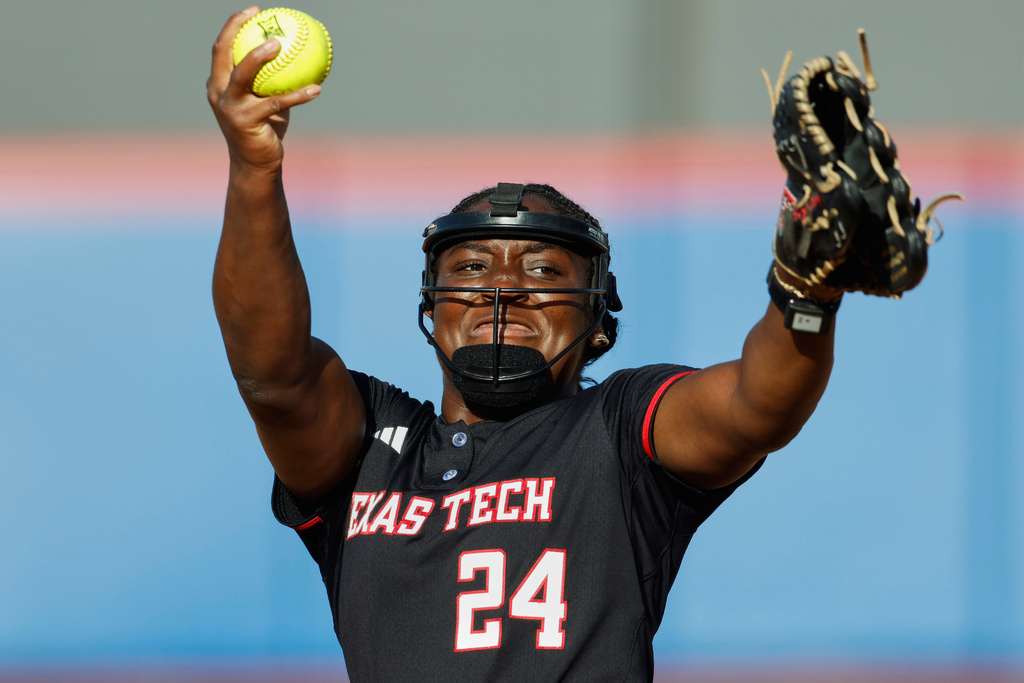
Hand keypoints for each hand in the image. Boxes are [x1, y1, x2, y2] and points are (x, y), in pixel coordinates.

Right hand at [206, 7, 321, 172]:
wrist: (255, 164)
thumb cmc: (264, 129)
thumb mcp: (264, 100)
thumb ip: (272, 79)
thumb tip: (298, 55)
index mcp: (219, 84)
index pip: (221, 48)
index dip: (234, 26)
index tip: (254, 11)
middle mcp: (218, 93)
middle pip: (224, 53)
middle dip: (237, 30)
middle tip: (263, 20)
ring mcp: (230, 107)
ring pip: (244, 74)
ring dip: (260, 57)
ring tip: (281, 45)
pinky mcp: (246, 122)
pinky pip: (276, 103)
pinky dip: (297, 95)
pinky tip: (316, 89)